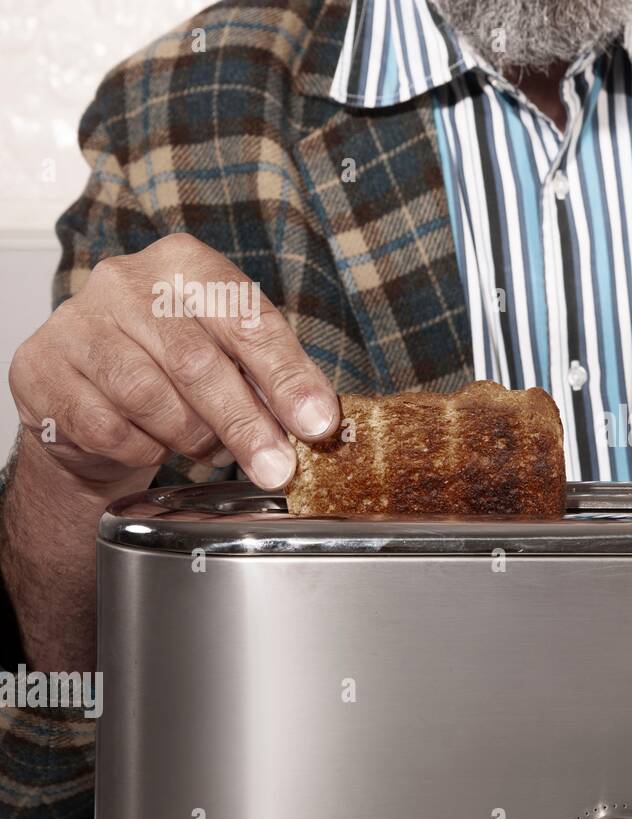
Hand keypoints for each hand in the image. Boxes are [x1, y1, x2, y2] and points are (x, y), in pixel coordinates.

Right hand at [8, 232, 338, 491]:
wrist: (91, 393)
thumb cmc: (174, 368)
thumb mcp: (233, 356)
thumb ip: (275, 378)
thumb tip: (318, 420)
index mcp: (187, 265)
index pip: (248, 321)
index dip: (288, 376)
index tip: (316, 422)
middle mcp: (126, 281)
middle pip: (199, 363)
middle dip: (247, 425)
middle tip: (277, 467)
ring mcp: (77, 322)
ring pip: (150, 399)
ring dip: (191, 438)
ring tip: (205, 445)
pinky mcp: (40, 367)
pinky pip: (108, 428)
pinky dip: (142, 448)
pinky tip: (150, 441)